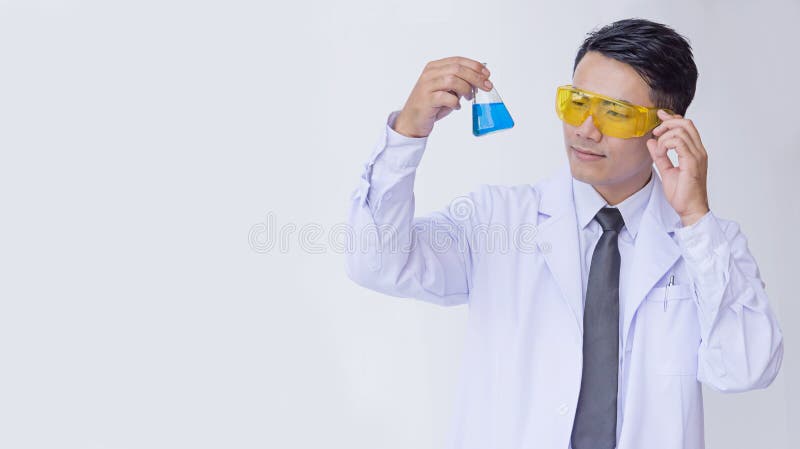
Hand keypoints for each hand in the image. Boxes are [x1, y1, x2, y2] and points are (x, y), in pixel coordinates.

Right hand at [393, 56, 492, 137]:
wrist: (412, 121)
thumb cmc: (431, 105)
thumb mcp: (447, 90)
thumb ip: (459, 82)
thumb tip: (480, 79)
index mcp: (434, 67)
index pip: (458, 60)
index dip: (474, 66)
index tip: (487, 74)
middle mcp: (429, 73)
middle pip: (457, 69)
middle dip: (475, 77)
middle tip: (486, 86)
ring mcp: (426, 86)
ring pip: (452, 80)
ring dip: (466, 88)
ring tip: (468, 97)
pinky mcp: (426, 99)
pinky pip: (446, 97)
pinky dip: (455, 102)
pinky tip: (456, 106)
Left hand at [646, 109, 709, 225]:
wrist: (690, 209)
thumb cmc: (682, 193)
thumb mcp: (666, 171)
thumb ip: (659, 156)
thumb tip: (651, 142)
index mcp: (695, 151)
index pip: (687, 126)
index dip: (672, 118)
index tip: (660, 116)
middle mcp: (699, 151)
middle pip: (686, 123)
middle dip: (668, 123)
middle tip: (656, 131)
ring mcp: (697, 156)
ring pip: (681, 130)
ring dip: (664, 136)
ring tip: (658, 149)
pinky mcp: (692, 162)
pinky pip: (679, 143)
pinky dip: (666, 144)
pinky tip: (661, 152)